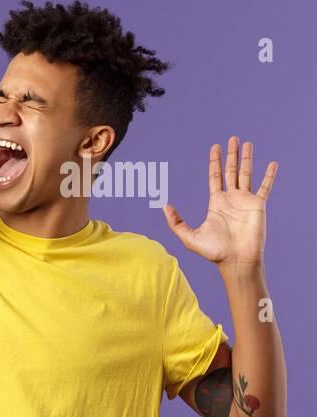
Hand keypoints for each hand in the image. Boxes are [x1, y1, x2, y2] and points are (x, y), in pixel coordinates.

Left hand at [163, 136, 277, 266]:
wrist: (236, 259)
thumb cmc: (214, 251)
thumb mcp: (189, 236)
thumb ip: (176, 222)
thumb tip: (164, 206)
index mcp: (216, 202)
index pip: (215, 176)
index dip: (214, 161)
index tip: (215, 147)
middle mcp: (231, 198)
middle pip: (231, 170)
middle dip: (231, 154)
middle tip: (232, 138)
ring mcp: (245, 200)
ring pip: (247, 173)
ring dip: (247, 158)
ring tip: (247, 143)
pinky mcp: (258, 205)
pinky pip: (265, 186)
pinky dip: (269, 175)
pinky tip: (272, 163)